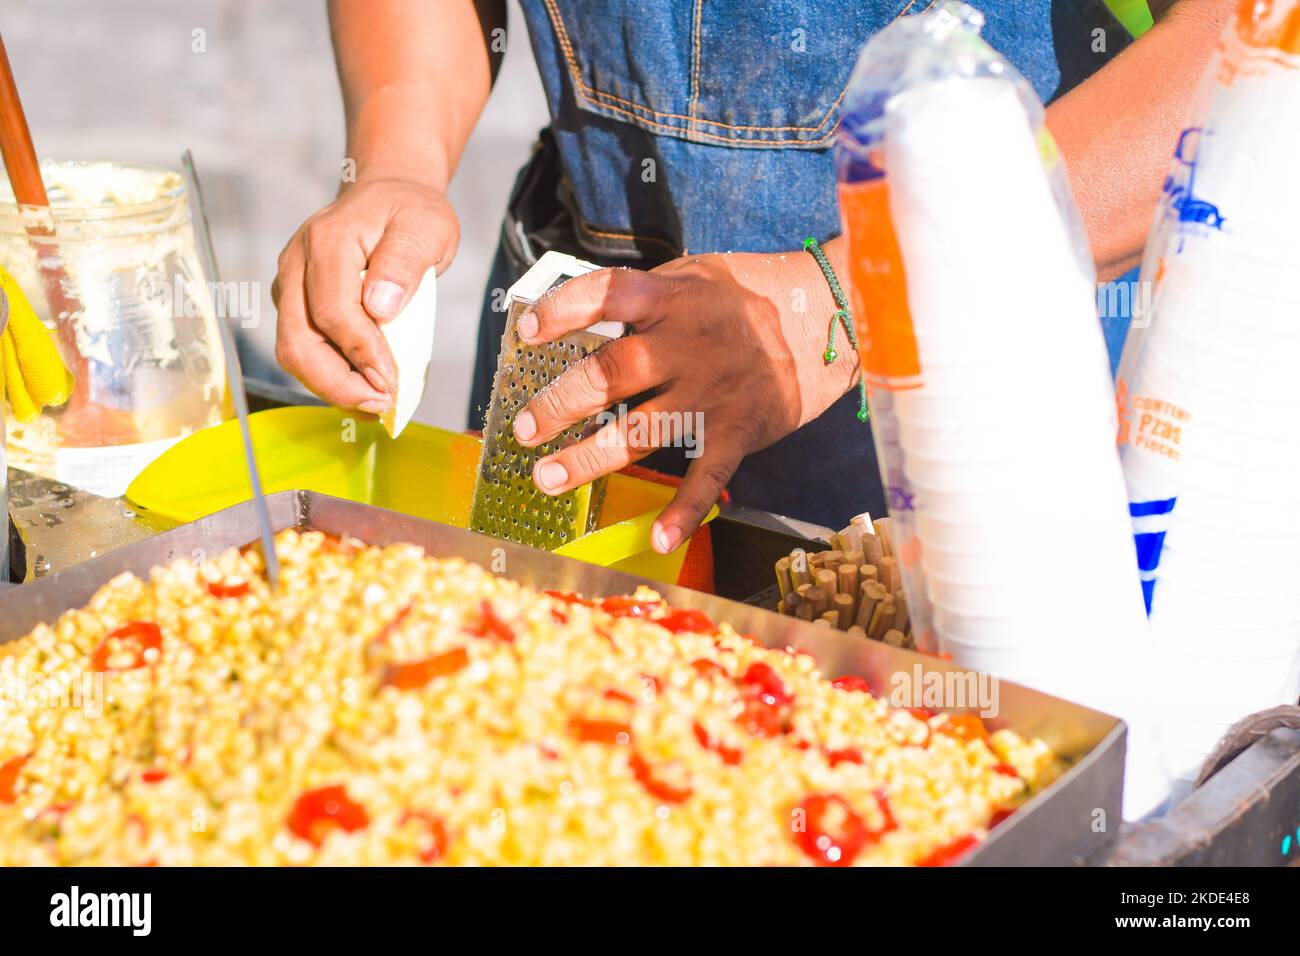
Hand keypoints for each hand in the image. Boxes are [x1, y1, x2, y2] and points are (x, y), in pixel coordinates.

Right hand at [272, 178, 457, 412]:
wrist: (388, 196)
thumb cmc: (409, 212)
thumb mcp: (426, 226)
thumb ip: (405, 262)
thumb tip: (381, 306)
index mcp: (326, 241)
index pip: (332, 311)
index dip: (361, 353)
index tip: (391, 381)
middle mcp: (297, 264)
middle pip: (299, 341)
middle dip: (339, 384)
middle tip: (381, 405)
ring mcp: (291, 286)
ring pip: (295, 352)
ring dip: (333, 387)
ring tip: (375, 405)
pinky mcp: (296, 305)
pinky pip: (305, 350)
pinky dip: (333, 377)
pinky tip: (365, 390)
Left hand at [511, 248, 857, 552]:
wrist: (826, 321)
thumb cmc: (746, 298)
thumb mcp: (693, 274)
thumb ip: (640, 294)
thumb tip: (570, 310)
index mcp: (671, 298)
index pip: (606, 295)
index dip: (563, 310)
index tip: (527, 329)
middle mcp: (686, 345)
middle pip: (610, 374)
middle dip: (559, 403)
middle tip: (523, 427)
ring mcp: (711, 393)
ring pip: (641, 430)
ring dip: (589, 459)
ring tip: (546, 478)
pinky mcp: (737, 431)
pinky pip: (706, 478)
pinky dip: (684, 513)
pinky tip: (658, 540)